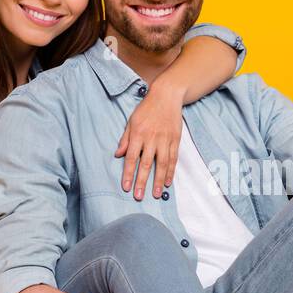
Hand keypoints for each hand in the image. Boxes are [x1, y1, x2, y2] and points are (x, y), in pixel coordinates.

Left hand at [115, 82, 184, 200]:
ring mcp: (165, 139)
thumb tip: (118, 155)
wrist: (167, 96)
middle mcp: (151, 138)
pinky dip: (171, 171)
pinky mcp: (175, 139)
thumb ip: (125, 139)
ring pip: (162, 164)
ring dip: (159, 180)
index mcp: (138, 134)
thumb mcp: (131, 121)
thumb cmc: (146, 109)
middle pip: (146, 164)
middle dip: (142, 181)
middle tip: (139, 196)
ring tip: (157, 194)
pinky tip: (169, 182)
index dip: (128, 174)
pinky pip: (173, 159)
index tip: (126, 187)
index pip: (132, 158)